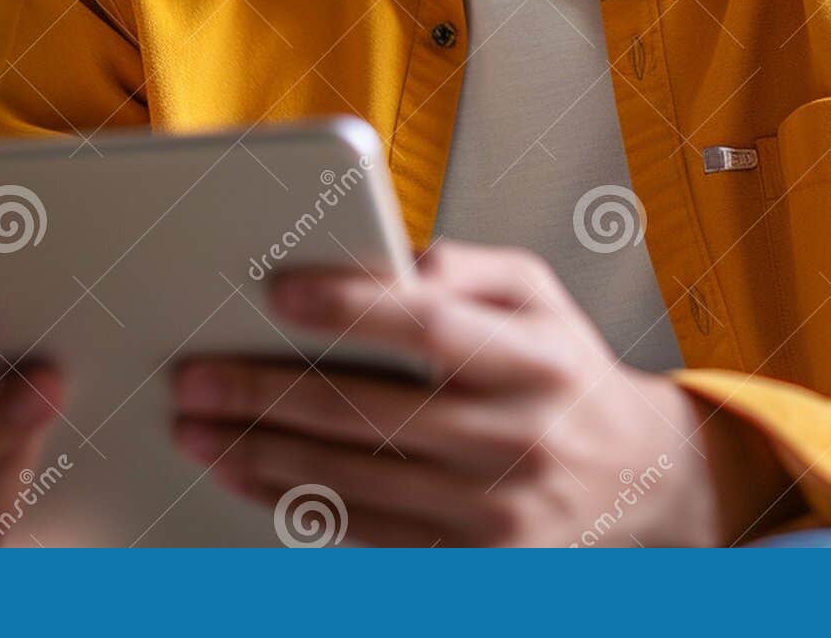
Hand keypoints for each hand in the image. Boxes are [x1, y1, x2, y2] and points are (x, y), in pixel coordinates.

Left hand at [171, 239, 751, 546]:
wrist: (636, 478)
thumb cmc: (565, 368)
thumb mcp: (537, 292)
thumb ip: (463, 265)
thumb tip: (384, 263)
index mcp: (535, 358)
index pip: (432, 326)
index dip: (351, 308)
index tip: (278, 290)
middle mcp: (518, 439)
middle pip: (373, 413)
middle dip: (270, 393)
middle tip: (194, 375)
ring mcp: (495, 514)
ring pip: (356, 484)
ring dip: (263, 456)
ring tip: (198, 429)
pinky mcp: (473, 566)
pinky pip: (368, 537)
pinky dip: (298, 507)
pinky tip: (250, 477)